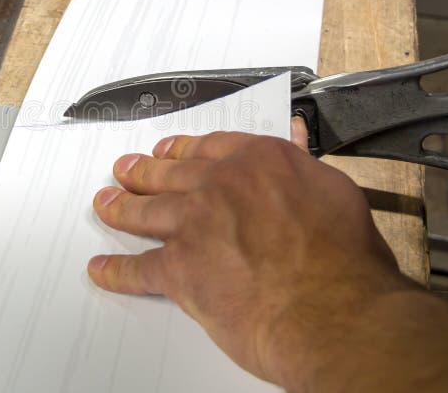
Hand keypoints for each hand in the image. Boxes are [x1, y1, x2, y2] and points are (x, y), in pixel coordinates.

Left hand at [87, 131, 409, 388]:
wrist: (333, 311)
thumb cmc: (346, 260)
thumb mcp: (335, 191)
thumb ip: (304, 163)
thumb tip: (297, 136)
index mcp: (259, 161)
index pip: (210, 146)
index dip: (183, 148)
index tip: (169, 149)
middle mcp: (220, 184)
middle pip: (170, 172)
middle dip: (144, 170)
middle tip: (125, 169)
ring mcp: (195, 224)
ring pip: (145, 210)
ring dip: (120, 206)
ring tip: (105, 202)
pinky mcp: (180, 268)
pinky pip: (138, 268)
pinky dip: (115, 270)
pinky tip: (101, 268)